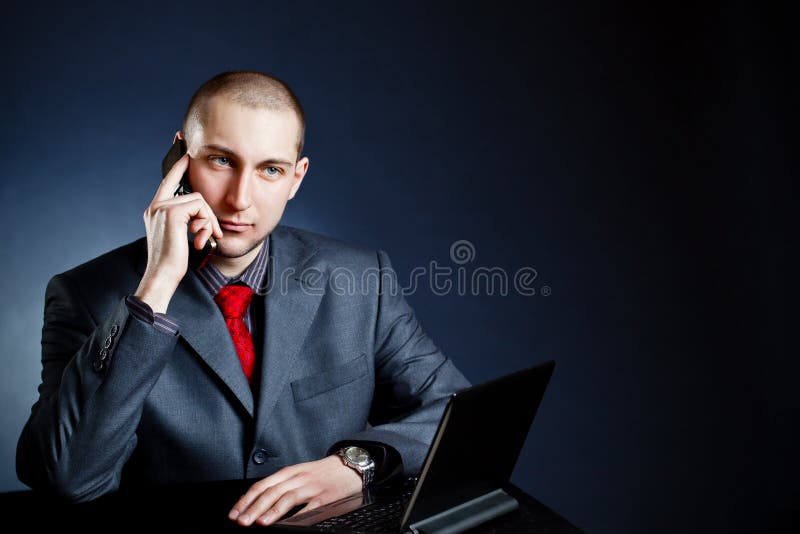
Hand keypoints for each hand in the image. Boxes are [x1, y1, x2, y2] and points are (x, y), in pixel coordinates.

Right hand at [134, 153, 222, 312]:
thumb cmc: (172, 262)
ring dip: (209, 222)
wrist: (162, 275)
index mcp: (155, 210)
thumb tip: (201, 214)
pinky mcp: (172, 213)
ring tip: (203, 240)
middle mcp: (156, 206)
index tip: (185, 148)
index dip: (179, 165)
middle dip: (208, 215)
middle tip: (213, 235)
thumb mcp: (179, 237)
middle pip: (193, 193)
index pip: (169, 181)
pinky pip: (200, 207)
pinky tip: (200, 240)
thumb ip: (185, 221)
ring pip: (200, 201)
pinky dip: (207, 223)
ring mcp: (162, 208)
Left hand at [228, 455, 361, 526]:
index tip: (234, 514)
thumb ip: (281, 486)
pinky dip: (297, 516)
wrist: (349, 466)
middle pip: (271, 492)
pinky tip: (288, 525)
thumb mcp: (299, 474)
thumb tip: (258, 505)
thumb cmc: (322, 473)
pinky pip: (309, 507)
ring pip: (287, 497)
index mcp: (289, 472)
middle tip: (241, 521)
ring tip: (260, 523)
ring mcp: (311, 487)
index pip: (262, 485)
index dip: (246, 500)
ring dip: (271, 511)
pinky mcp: (325, 497)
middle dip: (253, 508)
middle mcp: (298, 477)